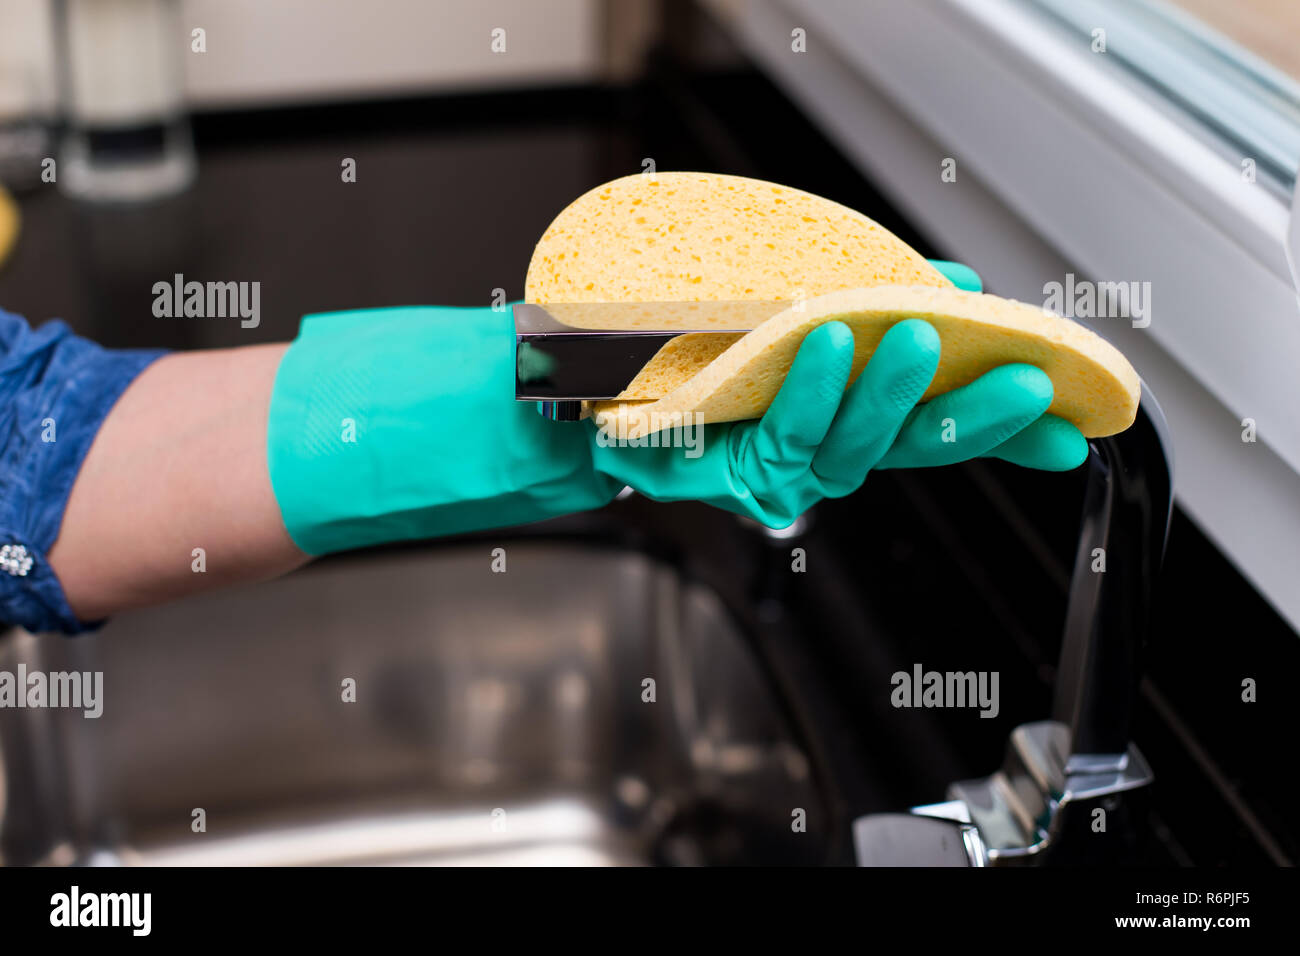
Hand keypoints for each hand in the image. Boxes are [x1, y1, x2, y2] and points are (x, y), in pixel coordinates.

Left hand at [588, 260, 1086, 527]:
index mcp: (850, 419)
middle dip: (974, 416)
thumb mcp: (805, 312)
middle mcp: (825, 454)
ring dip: (888, 391)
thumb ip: (880, 303)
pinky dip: (809, 388)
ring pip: (852, 445)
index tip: (1072, 428)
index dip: (1006, 429)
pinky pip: (781, 433)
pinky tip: (825, 344)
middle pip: (913, 446)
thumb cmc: (702, 350)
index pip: (941, 426)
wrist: (597, 381)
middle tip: (1026, 382)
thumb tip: (953, 280)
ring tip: (913, 335)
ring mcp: (781, 469)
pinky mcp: (732, 472)